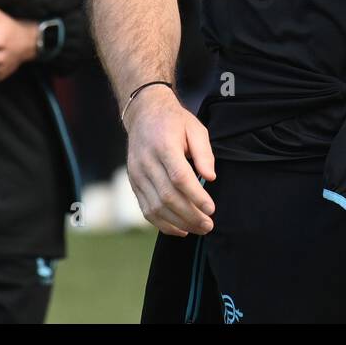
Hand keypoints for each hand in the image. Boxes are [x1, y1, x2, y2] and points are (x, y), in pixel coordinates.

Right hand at [123, 84, 215, 236]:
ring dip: (179, 223)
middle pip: (168, 196)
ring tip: (199, 228)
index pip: (179, 177)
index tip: (211, 208)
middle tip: (209, 225)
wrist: (144, 114)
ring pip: (156, 207)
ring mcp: (137, 174)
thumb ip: (204, 153)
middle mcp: (147, 162)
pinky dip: (163, 224)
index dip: (196, 196)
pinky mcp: (134, 183)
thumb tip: (210, 178)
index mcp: (164, 145)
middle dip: (190, 215)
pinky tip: (180, 229)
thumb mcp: (195, 128)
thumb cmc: (174, 122)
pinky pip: (146, 210)